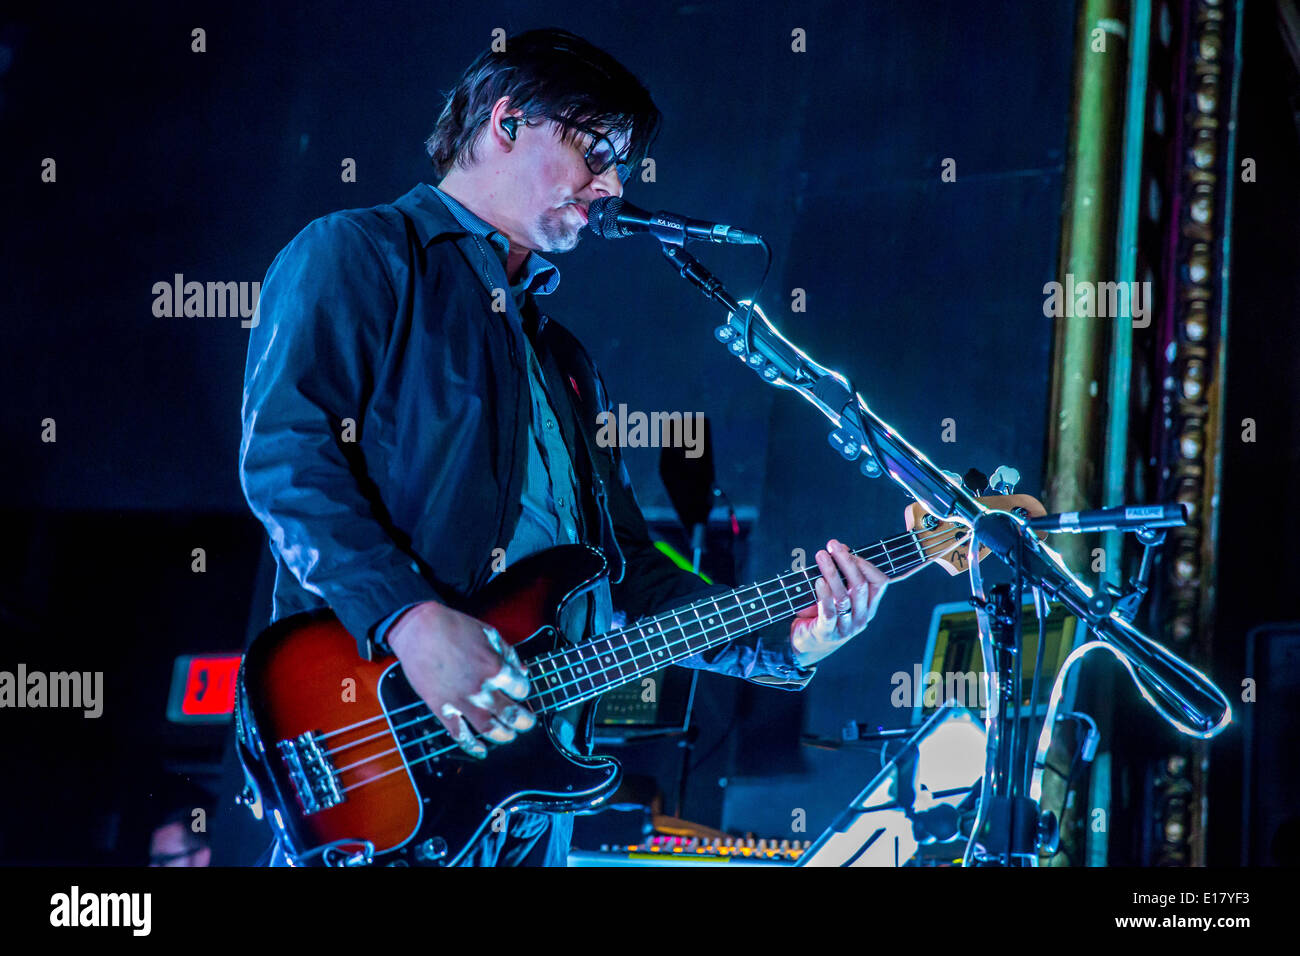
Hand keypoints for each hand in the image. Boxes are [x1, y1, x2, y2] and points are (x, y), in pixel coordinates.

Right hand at [386, 601, 534, 758]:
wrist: (418, 630)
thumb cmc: (452, 627)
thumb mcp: (489, 633)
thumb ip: (509, 654)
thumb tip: (522, 671)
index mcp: (495, 668)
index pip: (521, 688)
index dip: (524, 689)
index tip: (521, 690)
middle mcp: (481, 689)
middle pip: (512, 714)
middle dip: (524, 721)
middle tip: (527, 722)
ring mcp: (461, 702)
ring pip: (491, 730)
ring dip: (505, 735)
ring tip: (510, 734)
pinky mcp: (442, 709)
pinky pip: (459, 734)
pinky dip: (472, 746)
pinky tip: (481, 750)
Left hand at [790, 539, 888, 667]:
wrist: (807, 644)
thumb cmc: (823, 612)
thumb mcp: (835, 591)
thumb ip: (840, 571)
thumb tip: (841, 546)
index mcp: (868, 605)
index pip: (879, 582)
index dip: (865, 564)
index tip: (846, 550)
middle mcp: (862, 617)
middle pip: (860, 585)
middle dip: (846, 562)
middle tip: (831, 545)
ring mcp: (846, 627)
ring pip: (844, 597)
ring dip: (832, 573)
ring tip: (820, 556)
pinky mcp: (828, 633)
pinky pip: (829, 612)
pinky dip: (824, 595)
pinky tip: (818, 581)